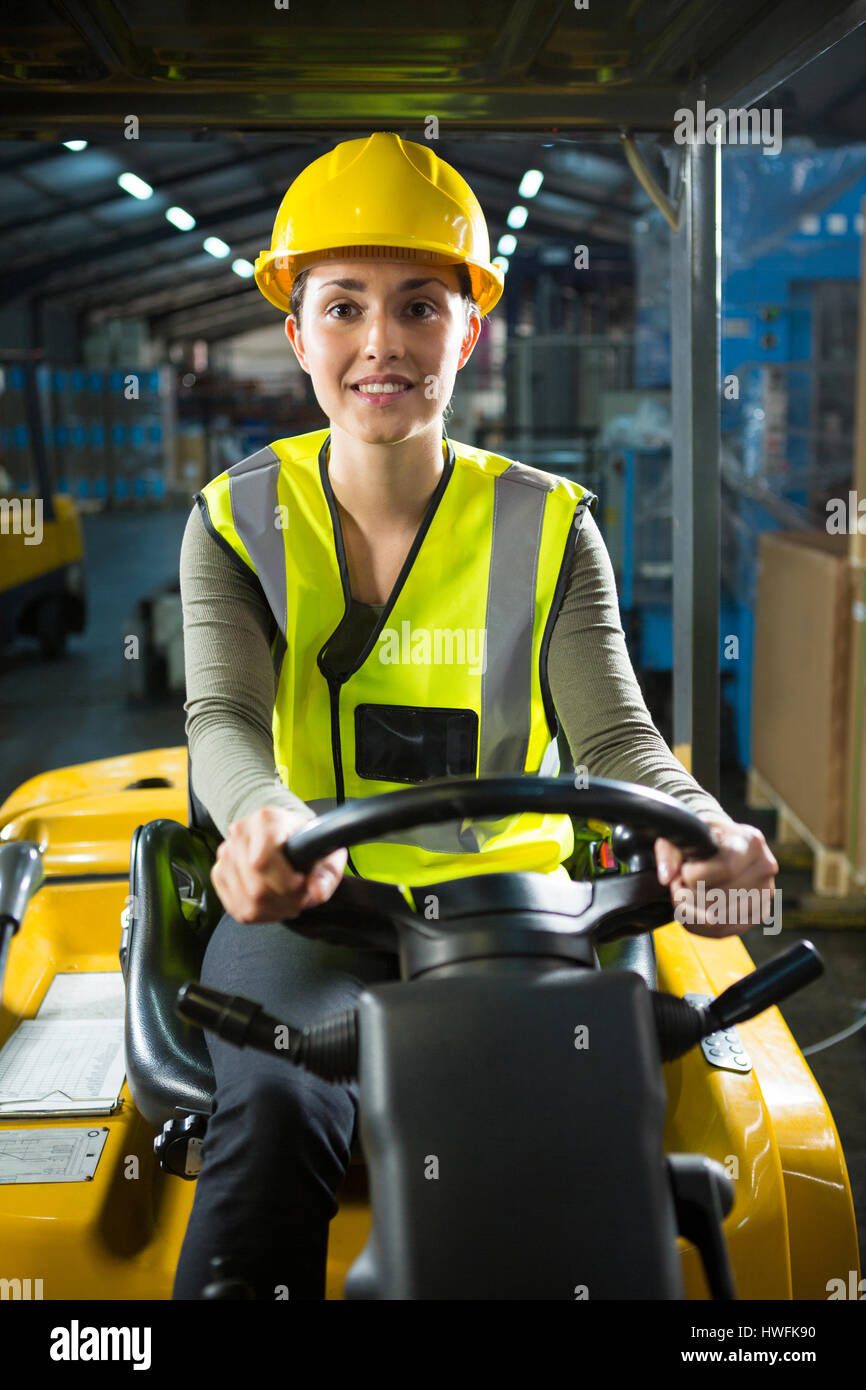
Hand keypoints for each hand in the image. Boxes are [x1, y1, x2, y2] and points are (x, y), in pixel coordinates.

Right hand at [210, 805, 346, 923]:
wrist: (284, 837)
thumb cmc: (306, 843)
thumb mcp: (325, 852)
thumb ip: (327, 872)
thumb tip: (317, 892)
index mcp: (267, 820)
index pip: (263, 859)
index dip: (285, 882)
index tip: (302, 885)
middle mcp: (240, 833)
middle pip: (255, 885)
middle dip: (284, 900)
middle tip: (301, 898)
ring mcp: (226, 854)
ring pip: (246, 900)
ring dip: (274, 909)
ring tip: (290, 901)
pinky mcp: (219, 875)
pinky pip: (237, 908)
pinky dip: (260, 914)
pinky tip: (274, 904)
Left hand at [654, 812, 779, 937]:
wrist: (723, 843)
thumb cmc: (703, 836)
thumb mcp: (683, 833)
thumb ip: (669, 851)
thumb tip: (667, 878)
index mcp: (749, 841)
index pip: (725, 869)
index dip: (693, 875)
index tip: (683, 870)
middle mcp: (764, 867)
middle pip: (718, 899)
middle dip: (687, 896)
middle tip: (679, 885)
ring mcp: (765, 892)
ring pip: (718, 920)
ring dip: (690, 912)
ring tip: (687, 894)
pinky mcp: (759, 913)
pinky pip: (723, 931)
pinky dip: (699, 925)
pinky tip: (691, 910)